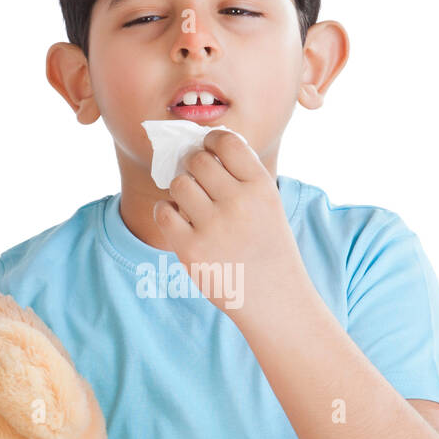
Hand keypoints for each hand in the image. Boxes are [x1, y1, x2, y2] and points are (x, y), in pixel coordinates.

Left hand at [152, 130, 307, 320]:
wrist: (274, 297)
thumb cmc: (267, 247)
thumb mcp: (269, 203)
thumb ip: (241, 175)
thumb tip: (200, 148)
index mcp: (261, 186)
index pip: (226, 141)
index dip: (211, 141)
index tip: (208, 150)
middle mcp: (238, 202)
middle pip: (197, 160)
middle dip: (194, 167)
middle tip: (198, 183)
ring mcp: (213, 226)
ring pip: (179, 183)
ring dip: (182, 191)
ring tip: (192, 207)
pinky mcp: (191, 249)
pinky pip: (163, 211)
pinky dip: (167, 212)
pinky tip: (180, 221)